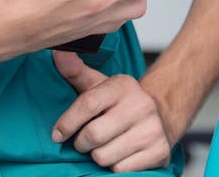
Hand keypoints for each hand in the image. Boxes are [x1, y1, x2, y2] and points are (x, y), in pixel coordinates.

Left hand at [51, 51, 171, 172]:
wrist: (161, 116)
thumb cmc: (120, 103)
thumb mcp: (100, 85)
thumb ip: (76, 72)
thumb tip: (59, 53)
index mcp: (123, 85)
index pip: (88, 103)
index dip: (68, 122)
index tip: (57, 134)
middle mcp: (140, 104)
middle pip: (94, 134)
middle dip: (82, 143)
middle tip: (84, 141)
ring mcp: (151, 128)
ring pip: (105, 156)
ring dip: (98, 155)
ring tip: (104, 146)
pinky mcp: (159, 151)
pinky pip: (121, 170)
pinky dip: (115, 166)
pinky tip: (120, 154)